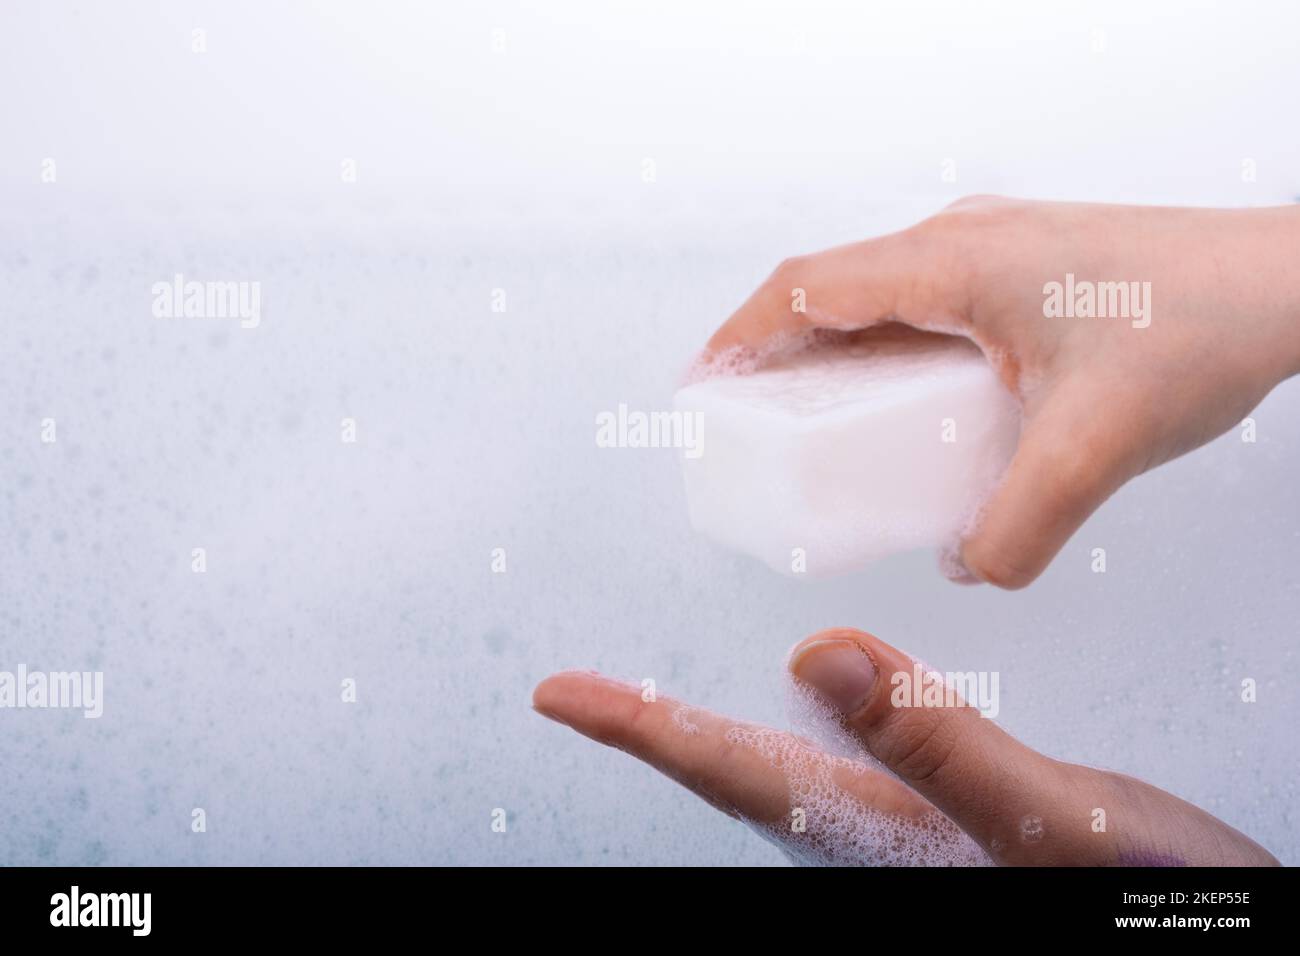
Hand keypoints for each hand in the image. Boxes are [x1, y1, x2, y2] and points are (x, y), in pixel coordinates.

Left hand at [533, 627, 1277, 865]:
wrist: (1200, 917)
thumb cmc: (1145, 895)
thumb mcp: (1051, 824)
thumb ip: (939, 749)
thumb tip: (820, 657)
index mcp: (884, 832)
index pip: (734, 773)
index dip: (642, 730)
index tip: (561, 695)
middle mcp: (880, 833)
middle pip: (739, 777)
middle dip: (656, 732)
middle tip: (584, 695)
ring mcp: (910, 829)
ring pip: (786, 771)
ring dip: (713, 733)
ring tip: (655, 701)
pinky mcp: (946, 815)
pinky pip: (850, 761)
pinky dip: (805, 726)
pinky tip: (818, 706)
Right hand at [701, 198, 1299, 587]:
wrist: (1286, 283)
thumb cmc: (1202, 325)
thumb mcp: (1093, 448)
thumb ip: (1016, 527)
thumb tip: (966, 570)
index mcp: (952, 264)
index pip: (806, 289)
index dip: (739, 338)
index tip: (699, 385)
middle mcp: (960, 244)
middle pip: (829, 291)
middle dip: (774, 355)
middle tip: (748, 421)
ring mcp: (991, 251)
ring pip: (876, 297)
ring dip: (832, 353)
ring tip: (816, 421)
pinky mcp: (1020, 271)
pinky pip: (923, 307)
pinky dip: (887, 353)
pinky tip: (908, 407)